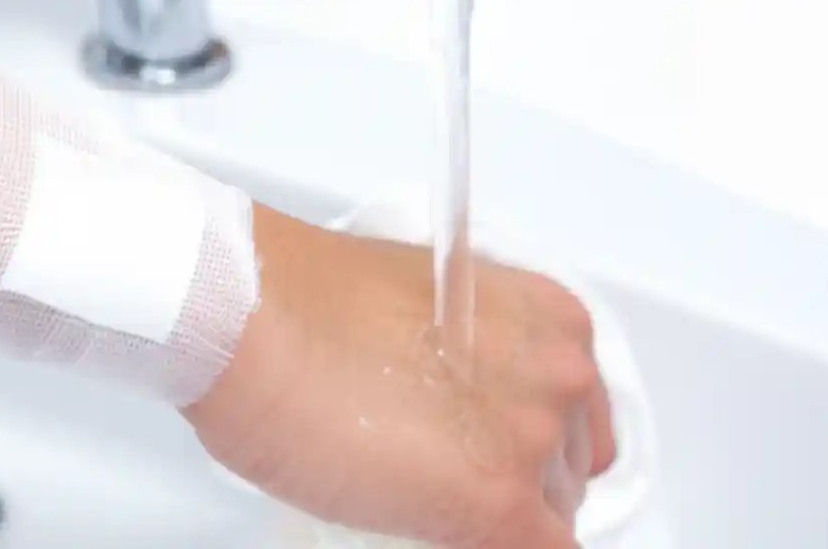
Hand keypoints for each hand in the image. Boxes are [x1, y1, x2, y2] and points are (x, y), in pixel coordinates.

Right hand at [182, 209, 614, 546]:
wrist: (252, 318)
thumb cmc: (305, 301)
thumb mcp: (424, 310)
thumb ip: (469, 360)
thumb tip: (459, 414)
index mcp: (547, 317)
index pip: (574, 411)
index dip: (524, 442)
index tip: (485, 454)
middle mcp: (559, 373)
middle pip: (568, 467)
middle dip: (514, 479)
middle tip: (440, 477)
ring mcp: (533, 441)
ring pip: (550, 518)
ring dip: (495, 519)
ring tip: (421, 500)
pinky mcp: (499, 507)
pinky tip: (446, 537)